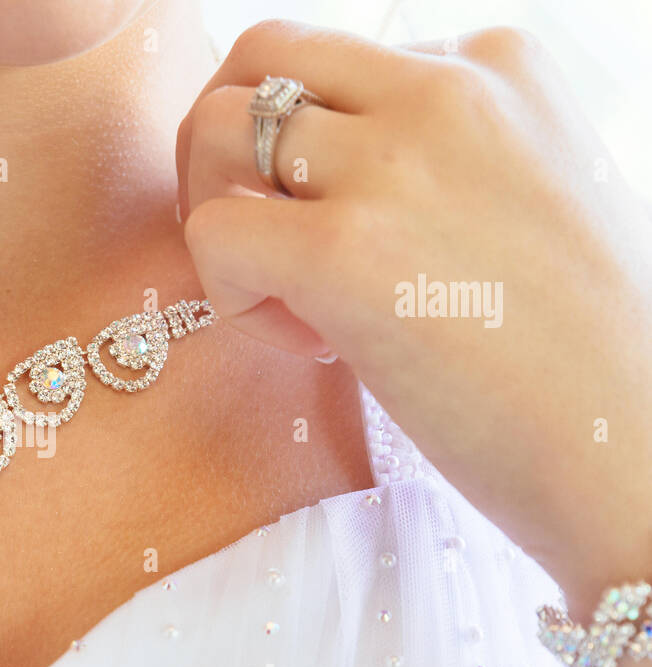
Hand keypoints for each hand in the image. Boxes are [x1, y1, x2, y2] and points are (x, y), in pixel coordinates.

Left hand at [176, 20, 651, 613]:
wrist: (632, 453)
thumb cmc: (580, 353)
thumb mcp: (525, 200)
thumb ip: (438, 159)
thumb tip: (325, 168)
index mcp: (495, 65)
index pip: (333, 62)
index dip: (314, 153)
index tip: (365, 240)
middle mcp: (443, 88)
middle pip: (257, 60)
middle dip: (224, 150)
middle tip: (259, 243)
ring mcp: (392, 164)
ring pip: (214, 129)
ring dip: (219, 217)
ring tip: (292, 301)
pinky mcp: (344, 251)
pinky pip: (210, 231)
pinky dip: (227, 294)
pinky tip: (308, 344)